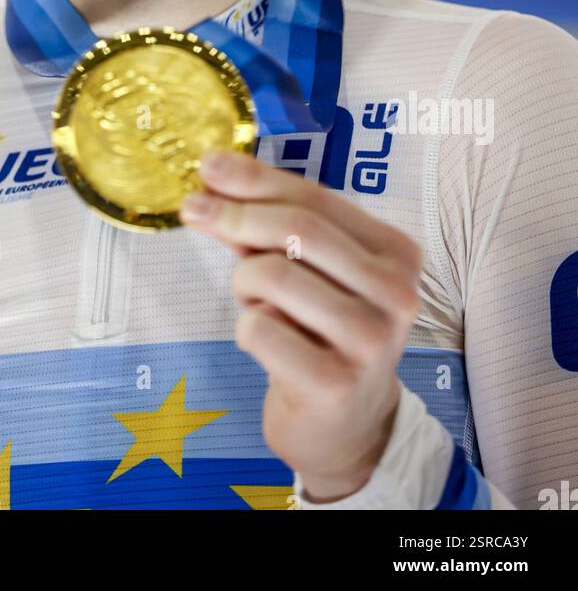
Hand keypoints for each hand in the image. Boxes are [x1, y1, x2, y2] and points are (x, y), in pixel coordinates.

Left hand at [179, 149, 422, 501]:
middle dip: (235, 214)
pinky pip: (260, 329)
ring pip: (274, 275)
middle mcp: (395, 293)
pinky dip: (247, 327)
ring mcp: (370, 341)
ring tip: (255, 303)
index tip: (209, 165)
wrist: (347, 425)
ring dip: (244, 283)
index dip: (257, 179)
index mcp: (395, 253)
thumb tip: (213, 176)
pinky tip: (267, 343)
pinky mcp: (335, 384)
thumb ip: (266, 225)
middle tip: (194, 210)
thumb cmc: (323, 332)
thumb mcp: (307, 270)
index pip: (317, 198)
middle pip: (298, 230)